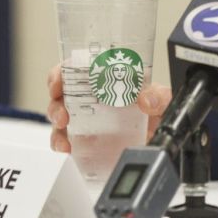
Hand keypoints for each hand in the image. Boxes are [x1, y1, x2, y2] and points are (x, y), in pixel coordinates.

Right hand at [47, 63, 173, 152]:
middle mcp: (92, 97)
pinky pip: (66, 139)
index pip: (76, 69)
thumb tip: (146, 100)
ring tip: (63, 134)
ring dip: (56, 125)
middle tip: (62, 115)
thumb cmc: (157, 111)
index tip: (58, 82)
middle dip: (56, 102)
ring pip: (59, 116)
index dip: (61, 73)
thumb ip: (158, 96)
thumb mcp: (161, 99)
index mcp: (106, 80)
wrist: (160, 137)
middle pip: (61, 93)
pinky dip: (61, 143)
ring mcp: (86, 119)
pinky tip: (67, 148)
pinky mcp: (86, 139)